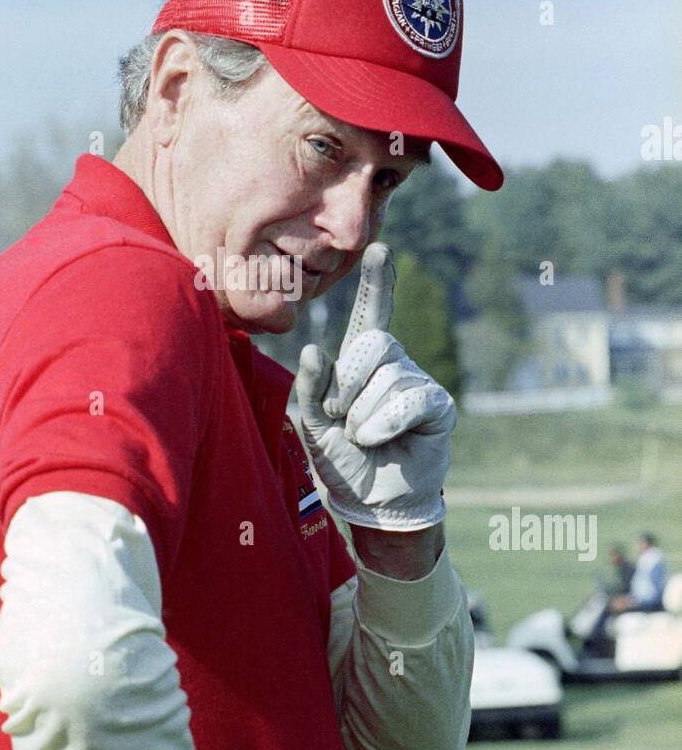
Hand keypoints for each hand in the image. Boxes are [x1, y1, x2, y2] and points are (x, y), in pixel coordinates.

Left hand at [295, 242, 455, 531]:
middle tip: (342, 417)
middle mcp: (393, 363)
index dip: (376, 282)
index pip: (370, 313)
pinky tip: (379, 440)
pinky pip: (406, 401)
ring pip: (386, 378)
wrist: (370, 501)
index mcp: (360, 360)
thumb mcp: (313, 423)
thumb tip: (314, 351)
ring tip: (363, 438)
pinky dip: (383, 424)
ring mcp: (417, 382)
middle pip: (371, 343)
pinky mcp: (437, 406)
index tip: (379, 248)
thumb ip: (311, 388)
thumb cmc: (341, 459)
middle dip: (347, 384)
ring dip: (363, 415)